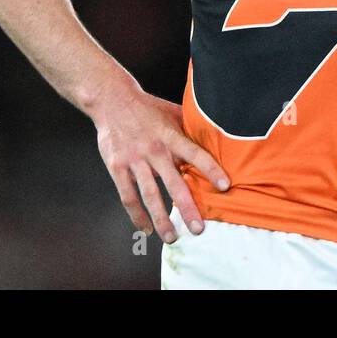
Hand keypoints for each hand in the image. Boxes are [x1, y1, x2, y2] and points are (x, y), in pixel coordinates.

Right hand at [93, 85, 229, 243]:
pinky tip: (146, 228)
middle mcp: (154, 150)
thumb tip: (216, 137)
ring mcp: (134, 160)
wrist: (112, 100)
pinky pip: (127, 196)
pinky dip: (136, 215)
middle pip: (174, 183)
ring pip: (150, 195)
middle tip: (198, 229)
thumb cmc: (147, 107)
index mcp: (170, 135)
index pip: (195, 154)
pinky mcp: (117, 167)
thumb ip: (190, 128)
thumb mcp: (172, 112)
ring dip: (161, 219)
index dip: (211, 170)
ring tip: (172, 237)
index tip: (225, 186)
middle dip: (187, 208)